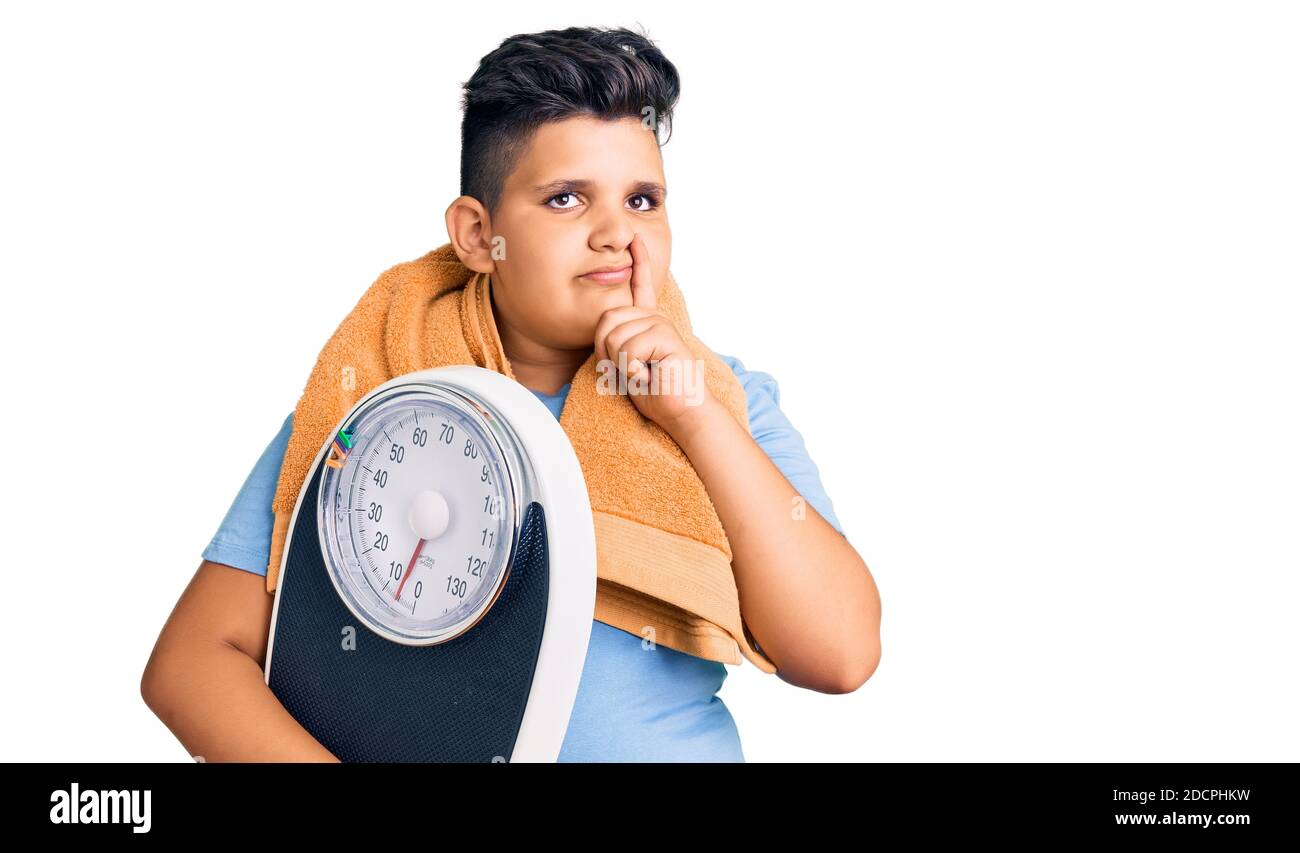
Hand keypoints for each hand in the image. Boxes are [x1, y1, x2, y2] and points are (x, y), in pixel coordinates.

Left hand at [592, 233, 713, 434]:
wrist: (679, 410)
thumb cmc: (653, 390)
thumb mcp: (625, 363)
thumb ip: (615, 341)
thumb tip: (607, 325)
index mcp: (646, 321)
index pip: (640, 285)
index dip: (638, 260)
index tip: (635, 237)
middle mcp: (654, 318)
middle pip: (605, 321)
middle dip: (606, 352)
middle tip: (629, 369)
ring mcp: (661, 325)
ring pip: (614, 337)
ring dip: (621, 364)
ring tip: (642, 373)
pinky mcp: (666, 336)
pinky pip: (629, 349)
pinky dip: (633, 370)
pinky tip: (650, 375)